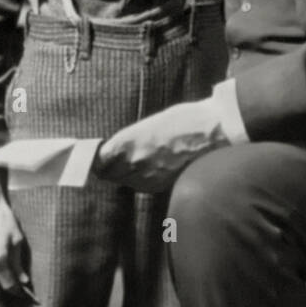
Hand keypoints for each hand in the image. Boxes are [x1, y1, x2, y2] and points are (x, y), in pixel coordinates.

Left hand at [96, 99, 229, 192]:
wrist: (209, 132)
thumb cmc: (181, 120)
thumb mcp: (147, 125)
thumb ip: (129, 140)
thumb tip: (117, 150)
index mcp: (125, 143)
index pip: (99, 161)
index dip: (96, 160)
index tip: (96, 159)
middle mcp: (132, 163)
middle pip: (110, 174)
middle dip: (110, 169)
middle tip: (113, 163)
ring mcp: (147, 177)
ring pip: (126, 182)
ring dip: (126, 175)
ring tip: (135, 164)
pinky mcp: (161, 185)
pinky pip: (143, 186)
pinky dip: (142, 180)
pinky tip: (150, 169)